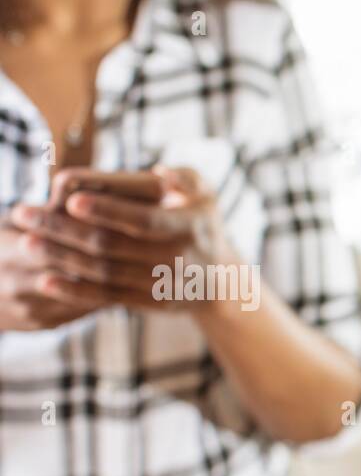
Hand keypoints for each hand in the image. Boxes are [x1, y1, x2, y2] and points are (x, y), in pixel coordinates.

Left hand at [7, 166, 243, 314]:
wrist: (222, 280)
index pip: (144, 219)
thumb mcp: (204, 192)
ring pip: (105, 272)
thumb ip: (182, 176)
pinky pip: (109, 298)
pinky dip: (76, 291)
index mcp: (189, 225)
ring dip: (62, 258)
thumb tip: (161, 172)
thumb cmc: (199, 222)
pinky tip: (46, 281)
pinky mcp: (151, 303)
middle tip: (23, 213)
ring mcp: (164, 284)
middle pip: (113, 245)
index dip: (107, 210)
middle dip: (64, 229)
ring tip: (27, 242)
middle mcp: (178, 258)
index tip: (68, 198)